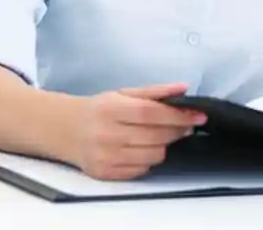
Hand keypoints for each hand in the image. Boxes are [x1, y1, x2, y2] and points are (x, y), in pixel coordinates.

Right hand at [68, 82, 206, 180]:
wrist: (64, 129)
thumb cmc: (99, 109)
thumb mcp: (124, 93)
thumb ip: (155, 91)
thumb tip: (183, 88)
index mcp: (111, 110)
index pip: (152, 114)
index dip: (178, 116)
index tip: (198, 116)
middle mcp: (106, 135)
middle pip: (156, 137)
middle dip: (177, 131)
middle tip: (185, 125)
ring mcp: (105, 157)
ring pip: (153, 157)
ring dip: (164, 146)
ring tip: (160, 136)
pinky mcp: (105, 173)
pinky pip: (141, 171)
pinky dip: (148, 160)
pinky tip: (143, 149)